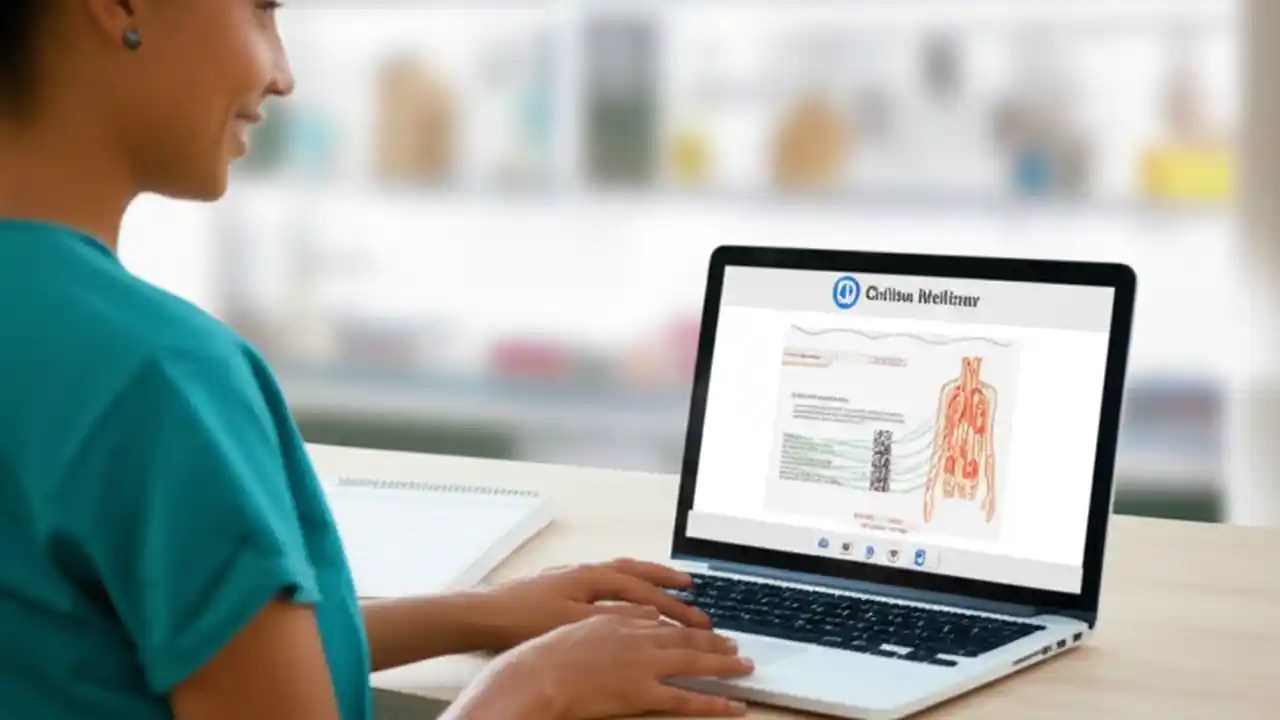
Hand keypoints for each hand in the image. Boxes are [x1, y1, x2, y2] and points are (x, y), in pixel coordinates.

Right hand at [448, 615, 753, 718]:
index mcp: (622, 621)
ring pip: (695, 662)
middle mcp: (638, 637)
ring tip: (745, 667)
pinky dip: (715, 702)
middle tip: (737, 646)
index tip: (705, 630)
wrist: (537, 674)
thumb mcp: (583, 625)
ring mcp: (644, 665)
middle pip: (687, 639)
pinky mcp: (644, 692)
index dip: (688, 627)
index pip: (664, 623)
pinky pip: (687, 698)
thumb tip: (644, 614)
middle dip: (715, 643)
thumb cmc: (549, 655)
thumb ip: (618, 618)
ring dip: (724, 665)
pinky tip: (734, 705)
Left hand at [475, 558, 710, 649]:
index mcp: (591, 577)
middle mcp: (585, 570)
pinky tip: (625, 591)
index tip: (697, 619)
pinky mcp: (561, 585)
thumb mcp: (574, 622)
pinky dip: (624, 582)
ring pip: (620, 571)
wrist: (483, 616)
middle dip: (667, 580)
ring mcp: (573, 575)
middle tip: (692, 590)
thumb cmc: (522, 620)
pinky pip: (605, 578)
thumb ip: (613, 617)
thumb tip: (648, 612)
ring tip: (668, 582)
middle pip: (636, 571)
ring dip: (647, 576)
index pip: (643, 589)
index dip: (673, 605)